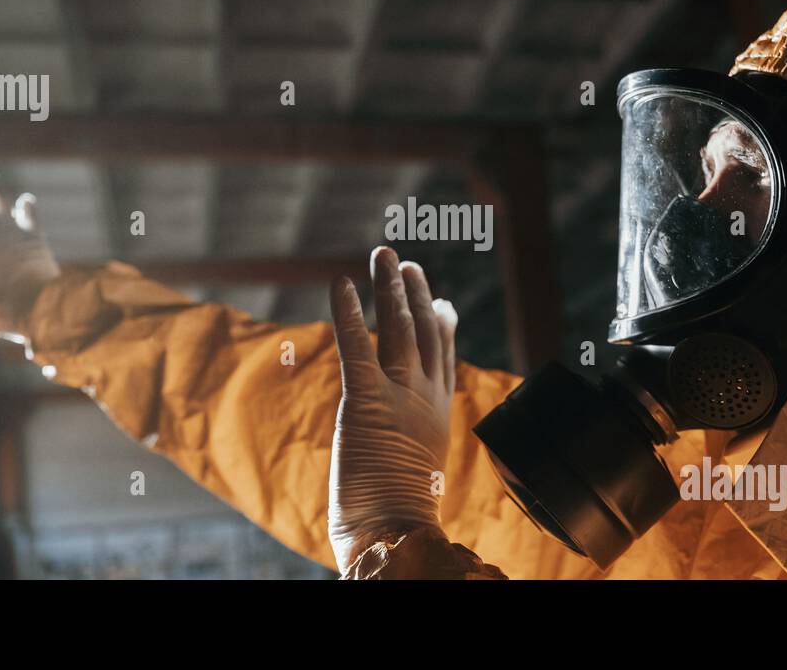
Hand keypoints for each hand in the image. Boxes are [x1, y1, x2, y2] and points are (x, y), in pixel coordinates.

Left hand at [327, 246, 457, 573]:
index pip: (442, 359)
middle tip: (408, 265)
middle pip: (423, 333)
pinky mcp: (365, 399)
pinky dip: (349, 310)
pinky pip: (357, 344)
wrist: (393, 530)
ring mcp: (399, 395)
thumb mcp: (414, 469)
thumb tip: (410, 444)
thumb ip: (411, 443)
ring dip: (390, 288)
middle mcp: (424, 398)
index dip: (441, 327)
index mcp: (436, 415)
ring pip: (397, 328)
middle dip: (415, 295)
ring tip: (385, 256)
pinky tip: (343, 282)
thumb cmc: (397, 514)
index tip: (443, 302)